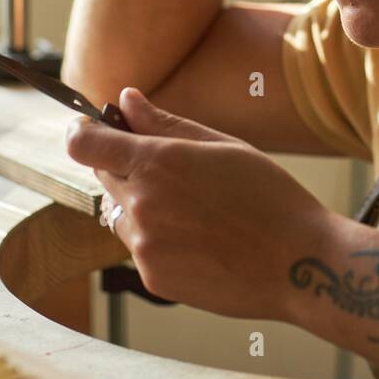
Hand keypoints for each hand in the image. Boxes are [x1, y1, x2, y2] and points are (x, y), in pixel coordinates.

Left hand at [64, 87, 329, 321]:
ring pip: (121, 216)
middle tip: (174, 172)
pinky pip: (140, 248)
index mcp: (158, 163)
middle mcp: (141, 205)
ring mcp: (144, 246)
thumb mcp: (223, 146)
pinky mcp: (152, 278)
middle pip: (105, 178)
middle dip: (126, 168)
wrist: (297, 263)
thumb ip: (165, 124)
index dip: (81, 132)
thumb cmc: (270, 197)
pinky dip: (160, 239)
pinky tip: (203, 240)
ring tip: (197, 211)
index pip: (85, 144)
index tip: (89, 128)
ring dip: (143, 206)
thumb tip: (127, 100)